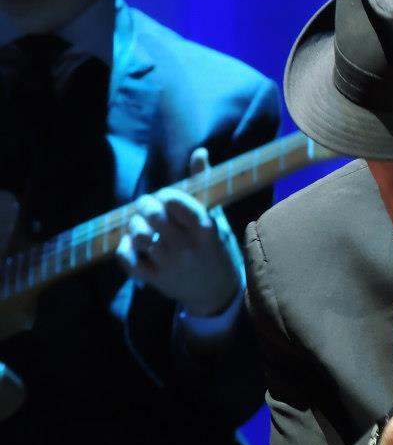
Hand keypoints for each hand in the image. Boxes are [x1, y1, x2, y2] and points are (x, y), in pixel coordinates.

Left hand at [116, 148, 243, 315]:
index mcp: (205, 228)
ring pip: (138, 235)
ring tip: (140, 225)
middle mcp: (187, 246)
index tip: (165, 197)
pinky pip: (128, 259)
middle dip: (144, 205)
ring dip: (134, 226)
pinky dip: (124, 248)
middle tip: (146, 207)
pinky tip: (131, 244)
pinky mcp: (155, 280)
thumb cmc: (216, 249)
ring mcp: (170, 264)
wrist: (217, 292)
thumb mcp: (216, 218)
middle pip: (152, 215)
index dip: (164, 194)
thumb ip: (204, 185)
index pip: (173, 200)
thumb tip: (199, 152)